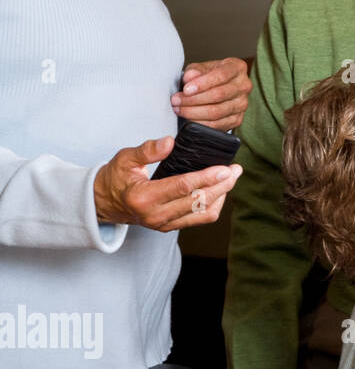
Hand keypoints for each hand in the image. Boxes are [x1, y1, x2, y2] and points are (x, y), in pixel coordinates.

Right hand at [93, 137, 241, 229]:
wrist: (103, 203)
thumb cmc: (115, 177)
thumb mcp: (126, 158)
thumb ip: (147, 150)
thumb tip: (170, 141)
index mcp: (143, 198)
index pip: (183, 187)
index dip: (206, 177)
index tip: (225, 168)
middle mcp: (155, 215)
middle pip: (198, 202)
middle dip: (221, 185)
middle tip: (236, 169)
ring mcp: (163, 224)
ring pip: (203, 213)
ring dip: (221, 195)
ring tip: (232, 178)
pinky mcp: (170, 227)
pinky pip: (199, 219)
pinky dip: (214, 205)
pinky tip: (220, 190)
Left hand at [171, 58, 251, 130]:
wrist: (218, 87)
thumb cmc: (209, 76)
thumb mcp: (201, 68)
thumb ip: (195, 71)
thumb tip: (190, 77)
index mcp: (237, 68)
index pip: (221, 75)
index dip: (202, 83)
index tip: (186, 89)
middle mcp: (244, 86)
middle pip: (218, 95)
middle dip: (193, 99)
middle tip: (176, 100)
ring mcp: (242, 104)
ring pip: (216, 111)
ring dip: (193, 112)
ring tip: (179, 109)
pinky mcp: (237, 119)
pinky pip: (217, 124)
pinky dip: (200, 123)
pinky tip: (189, 118)